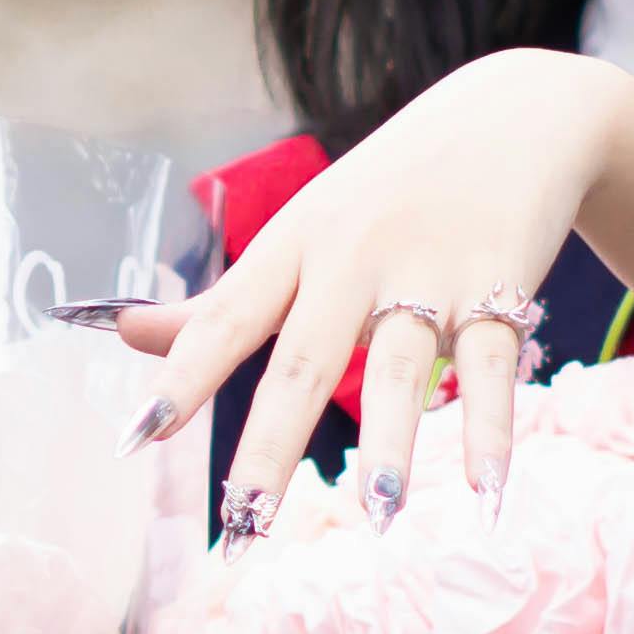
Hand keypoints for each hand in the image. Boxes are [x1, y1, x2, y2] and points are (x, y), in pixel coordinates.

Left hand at [114, 45, 622, 520]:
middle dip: (272, 445)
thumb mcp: (298, 232)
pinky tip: (487, 495)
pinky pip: (490, 369)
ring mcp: (427, 274)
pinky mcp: (500, 286)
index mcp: (291, 247)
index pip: (223, 318)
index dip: (180, 378)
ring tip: (379, 516)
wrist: (513, 114)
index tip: (136, 438)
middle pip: (304, 361)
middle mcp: (351, 261)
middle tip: (245, 520)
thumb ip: (217, 301)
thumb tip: (120, 332)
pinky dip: (490, 433)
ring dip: (391, 445)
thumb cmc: (384, 195)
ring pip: (402, 368)